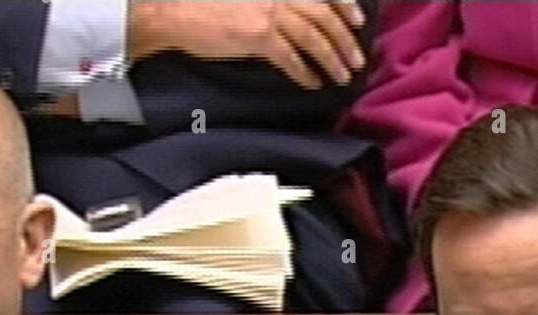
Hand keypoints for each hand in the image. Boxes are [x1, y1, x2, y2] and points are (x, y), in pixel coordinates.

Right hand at [133, 1, 366, 88]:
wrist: (178, 14)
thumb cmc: (208, 9)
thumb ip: (273, 6)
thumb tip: (295, 23)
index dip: (344, 5)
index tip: (358, 20)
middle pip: (323, 17)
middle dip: (345, 39)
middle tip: (358, 60)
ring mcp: (268, 14)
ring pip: (313, 38)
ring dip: (332, 59)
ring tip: (343, 77)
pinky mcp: (257, 36)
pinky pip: (290, 58)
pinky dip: (304, 73)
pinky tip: (313, 83)